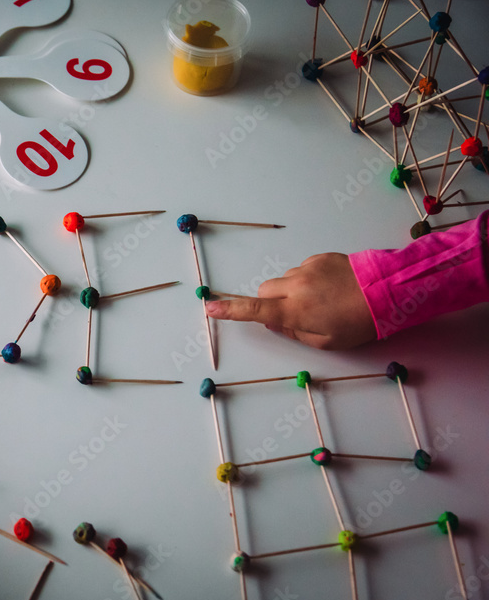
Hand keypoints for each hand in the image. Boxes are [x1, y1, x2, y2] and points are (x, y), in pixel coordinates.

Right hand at [205, 252, 376, 349]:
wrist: (389, 291)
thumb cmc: (359, 323)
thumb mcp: (326, 342)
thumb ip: (295, 333)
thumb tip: (276, 323)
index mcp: (295, 311)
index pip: (253, 311)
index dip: (230, 310)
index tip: (210, 307)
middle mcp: (296, 286)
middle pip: (265, 291)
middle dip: (270, 301)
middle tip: (293, 313)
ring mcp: (307, 269)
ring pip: (285, 280)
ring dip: (293, 291)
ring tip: (322, 300)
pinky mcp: (320, 258)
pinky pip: (304, 269)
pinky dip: (309, 279)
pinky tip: (331, 287)